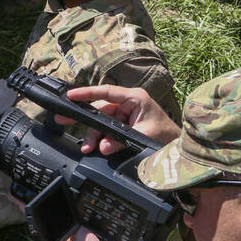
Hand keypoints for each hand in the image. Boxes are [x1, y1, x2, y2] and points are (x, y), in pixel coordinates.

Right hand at [62, 84, 178, 155]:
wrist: (177, 146)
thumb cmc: (166, 135)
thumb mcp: (142, 137)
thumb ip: (120, 141)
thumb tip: (102, 146)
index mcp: (134, 98)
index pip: (105, 92)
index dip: (86, 93)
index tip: (70, 96)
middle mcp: (127, 103)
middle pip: (99, 109)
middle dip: (85, 121)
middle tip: (63, 121)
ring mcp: (124, 113)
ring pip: (100, 122)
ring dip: (93, 135)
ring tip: (88, 148)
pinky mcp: (123, 124)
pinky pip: (106, 129)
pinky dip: (100, 138)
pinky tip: (94, 146)